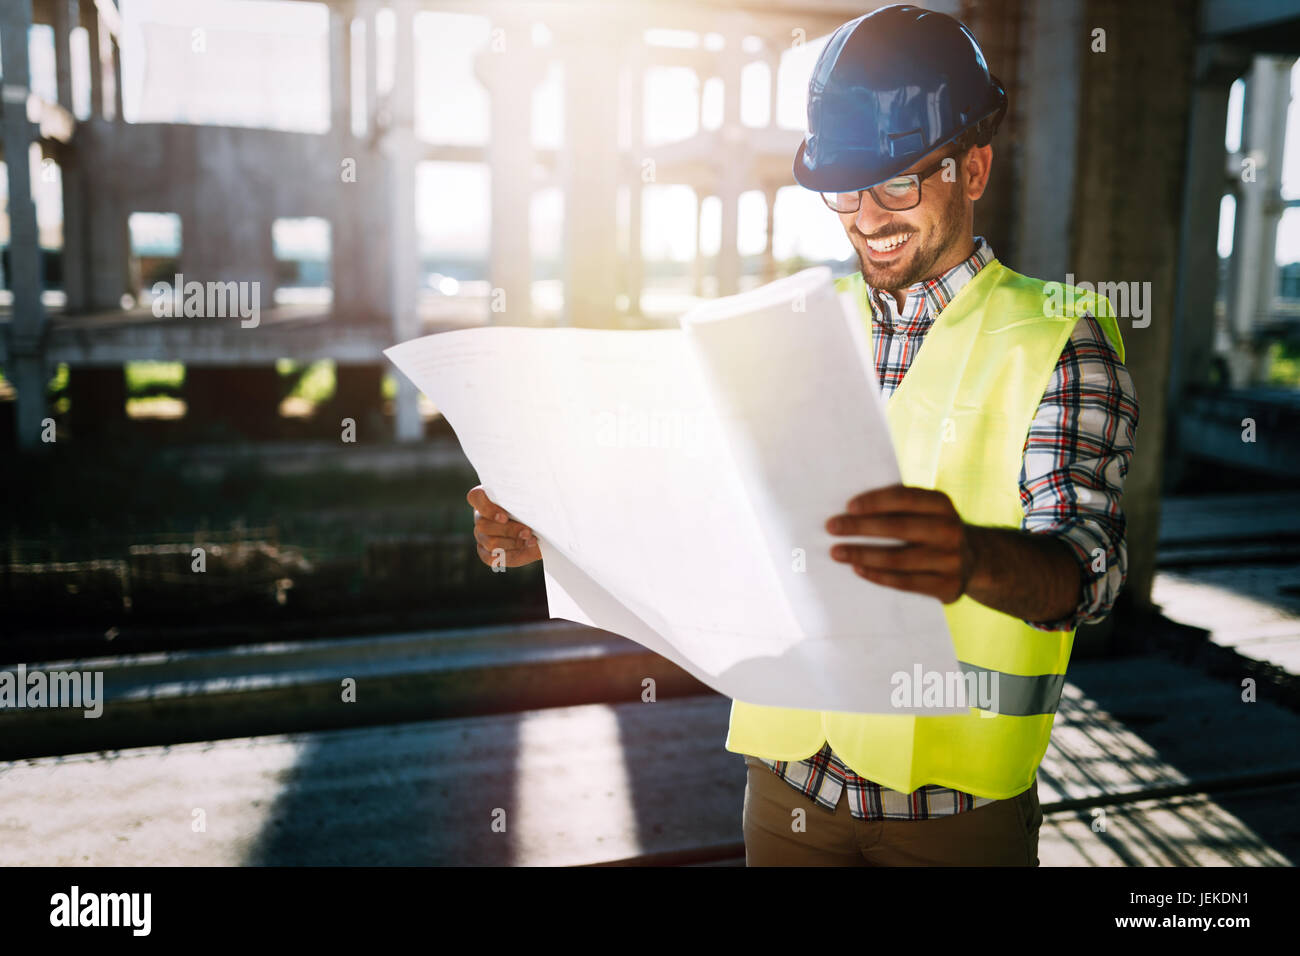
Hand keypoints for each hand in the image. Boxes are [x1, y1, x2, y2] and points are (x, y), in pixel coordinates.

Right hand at [467, 485, 541, 567]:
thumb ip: (528, 504)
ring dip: (513, 543)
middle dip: (509, 530)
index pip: (475, 497)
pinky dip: (509, 555)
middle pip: (483, 524)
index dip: (487, 508)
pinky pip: (490, 558)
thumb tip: (527, 509)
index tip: (505, 517)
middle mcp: (480, 516)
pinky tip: (523, 549)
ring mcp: (481, 535)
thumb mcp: (535, 503)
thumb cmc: (538, 510)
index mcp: (487, 497)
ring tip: (531, 540)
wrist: (546, 529)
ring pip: (489, 542)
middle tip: (528, 532)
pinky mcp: (486, 552)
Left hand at [825, 484, 974, 603]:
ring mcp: (951, 560)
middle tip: (831, 528)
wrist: (974, 560)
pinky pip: (905, 582)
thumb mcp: (926, 511)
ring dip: (862, 555)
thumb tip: (850, 509)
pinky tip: (858, 570)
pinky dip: (878, 576)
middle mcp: (950, 530)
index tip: (848, 506)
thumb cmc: (931, 529)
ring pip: (898, 558)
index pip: (905, 498)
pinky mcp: (947, 586)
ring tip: (837, 552)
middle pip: (898, 528)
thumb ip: (898, 506)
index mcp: (942, 504)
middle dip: (860, 527)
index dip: (875, 501)